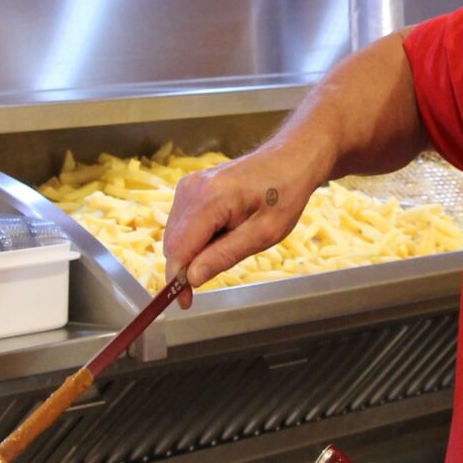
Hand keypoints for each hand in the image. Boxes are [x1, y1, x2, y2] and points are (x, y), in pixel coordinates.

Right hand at [162, 145, 318, 294]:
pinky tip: (223, 233)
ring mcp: (188, 185)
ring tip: (231, 243)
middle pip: (172, 243)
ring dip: (194, 251)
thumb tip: (191, 278)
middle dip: (186, 267)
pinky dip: (196, 238)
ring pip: (175, 235)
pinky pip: (183, 223)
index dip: (178, 280)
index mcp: (208, 199)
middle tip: (216, 275)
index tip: (185, 302)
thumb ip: (224, 255)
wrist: (289, 160)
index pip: (178, 249)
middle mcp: (190, 189)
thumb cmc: (283, 195)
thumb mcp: (263, 234)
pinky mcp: (190, 187)